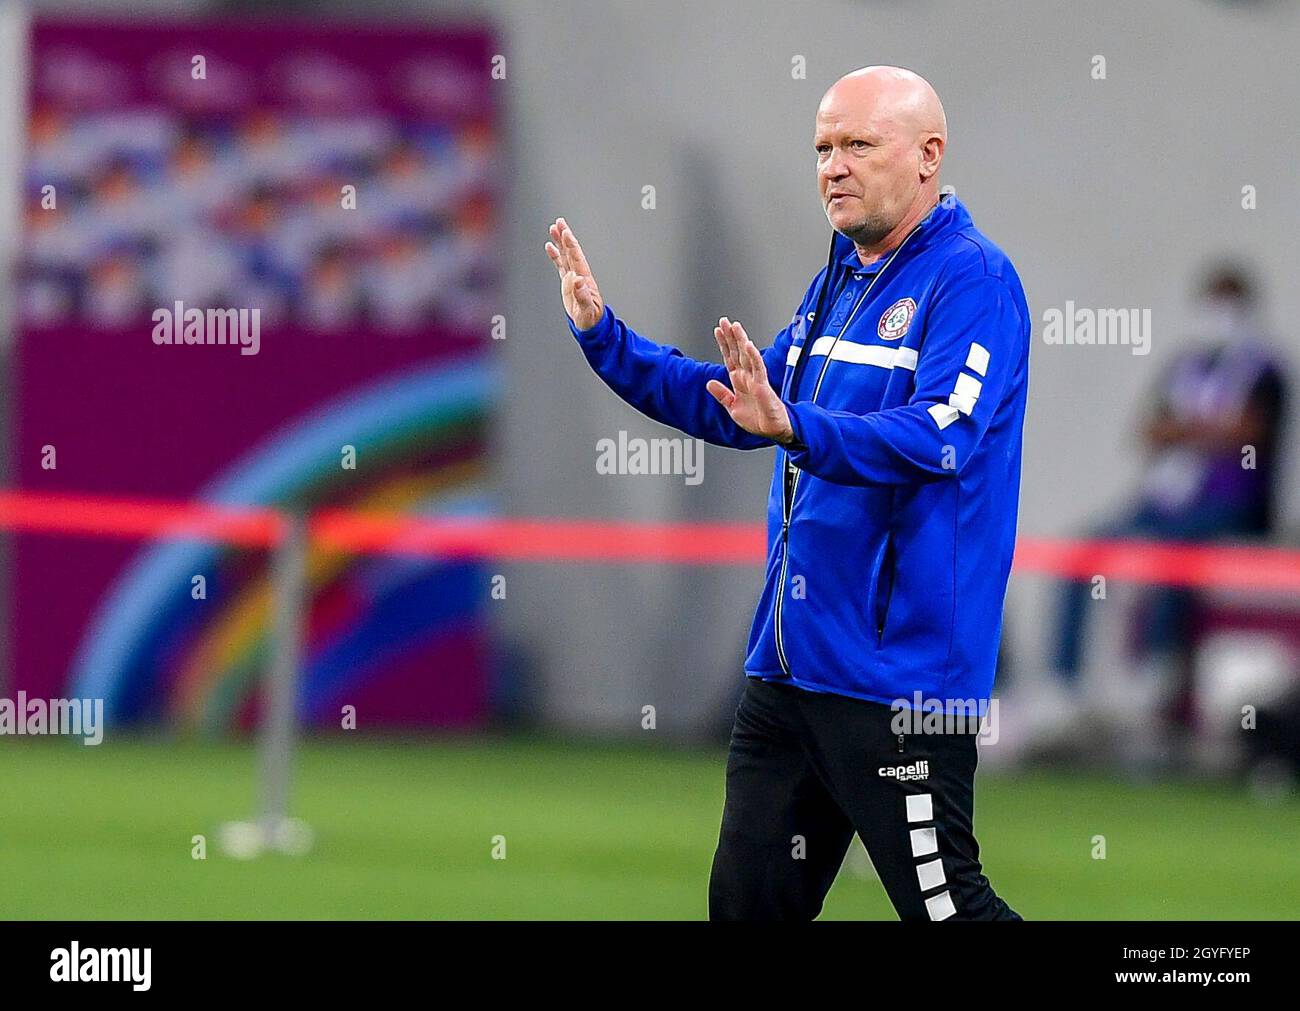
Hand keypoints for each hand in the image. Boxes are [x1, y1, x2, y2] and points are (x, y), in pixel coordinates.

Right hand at [545, 217, 604, 330]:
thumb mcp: (587, 309)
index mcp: (584, 278)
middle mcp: (579, 274)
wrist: (589, 324)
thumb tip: (577, 280)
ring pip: (565, 255)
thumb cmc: (590, 318)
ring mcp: (573, 276)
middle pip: (571, 251)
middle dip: (565, 236)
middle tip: (559, 222)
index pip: (576, 257)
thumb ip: (582, 295)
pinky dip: (555, 254)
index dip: (571, 244)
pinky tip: (550, 245)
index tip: (566, 232)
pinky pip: (560, 264)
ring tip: (554, 228)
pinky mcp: (567, 281)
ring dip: (560, 242)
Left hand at [705, 318, 794, 443]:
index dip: (724, 344)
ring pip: (747, 356)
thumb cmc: (758, 419)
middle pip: (737, 352)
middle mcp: (747, 377)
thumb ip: (722, 395)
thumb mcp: (733, 408)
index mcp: (739, 381)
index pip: (730, 358)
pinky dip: (753, 356)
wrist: (773, 430)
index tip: (718, 330)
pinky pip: (758, 369)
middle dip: (731, 337)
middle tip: (724, 321)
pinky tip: (748, 346)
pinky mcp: (764, 386)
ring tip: (735, 326)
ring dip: (741, 341)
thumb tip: (709, 383)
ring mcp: (756, 380)